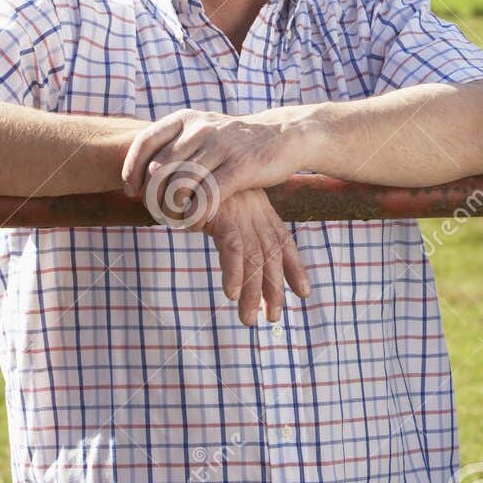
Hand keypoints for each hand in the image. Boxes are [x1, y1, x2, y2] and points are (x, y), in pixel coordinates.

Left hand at [121, 106, 315, 209]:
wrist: (283, 135)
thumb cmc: (235, 143)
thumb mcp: (203, 132)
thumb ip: (176, 147)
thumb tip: (143, 174)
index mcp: (187, 119)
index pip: (145, 143)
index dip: (133, 171)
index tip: (133, 191)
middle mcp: (200, 129)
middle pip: (160, 170)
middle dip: (153, 198)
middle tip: (158, 213)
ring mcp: (220, 147)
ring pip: (180, 185)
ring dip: (172, 211)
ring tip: (177, 221)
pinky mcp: (240, 168)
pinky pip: (207, 196)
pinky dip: (196, 215)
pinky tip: (197, 223)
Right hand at [201, 189, 311, 324]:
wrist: (179, 163)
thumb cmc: (197, 186)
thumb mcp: (223, 205)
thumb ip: (233, 227)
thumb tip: (236, 251)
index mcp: (259, 211)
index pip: (282, 242)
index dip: (294, 267)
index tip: (304, 292)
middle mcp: (254, 213)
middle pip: (272, 255)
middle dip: (274, 288)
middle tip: (274, 317)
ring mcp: (240, 214)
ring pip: (254, 258)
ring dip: (253, 291)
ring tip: (249, 319)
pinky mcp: (222, 215)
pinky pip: (232, 248)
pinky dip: (234, 272)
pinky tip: (232, 293)